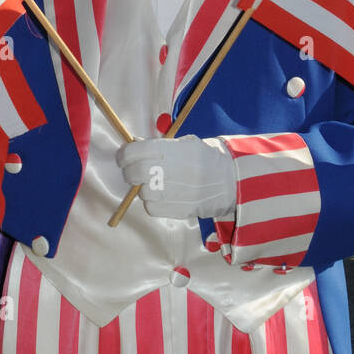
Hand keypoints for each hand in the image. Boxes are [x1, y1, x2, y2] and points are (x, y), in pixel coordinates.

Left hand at [116, 135, 236, 220]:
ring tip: (153, 184)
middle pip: (135, 172)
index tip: (123, 157)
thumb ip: (160, 145)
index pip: (135, 151)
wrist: (230, 181)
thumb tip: (135, 144)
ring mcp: (175, 192)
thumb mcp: (185, 143)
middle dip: (129, 172)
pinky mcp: (178, 210)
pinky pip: (151, 208)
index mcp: (173, 150)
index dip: (124, 154)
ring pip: (142, 192)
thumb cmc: (205, 158)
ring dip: (142, 188)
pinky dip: (151, 203)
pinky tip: (161, 196)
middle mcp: (172, 170)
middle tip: (132, 172)